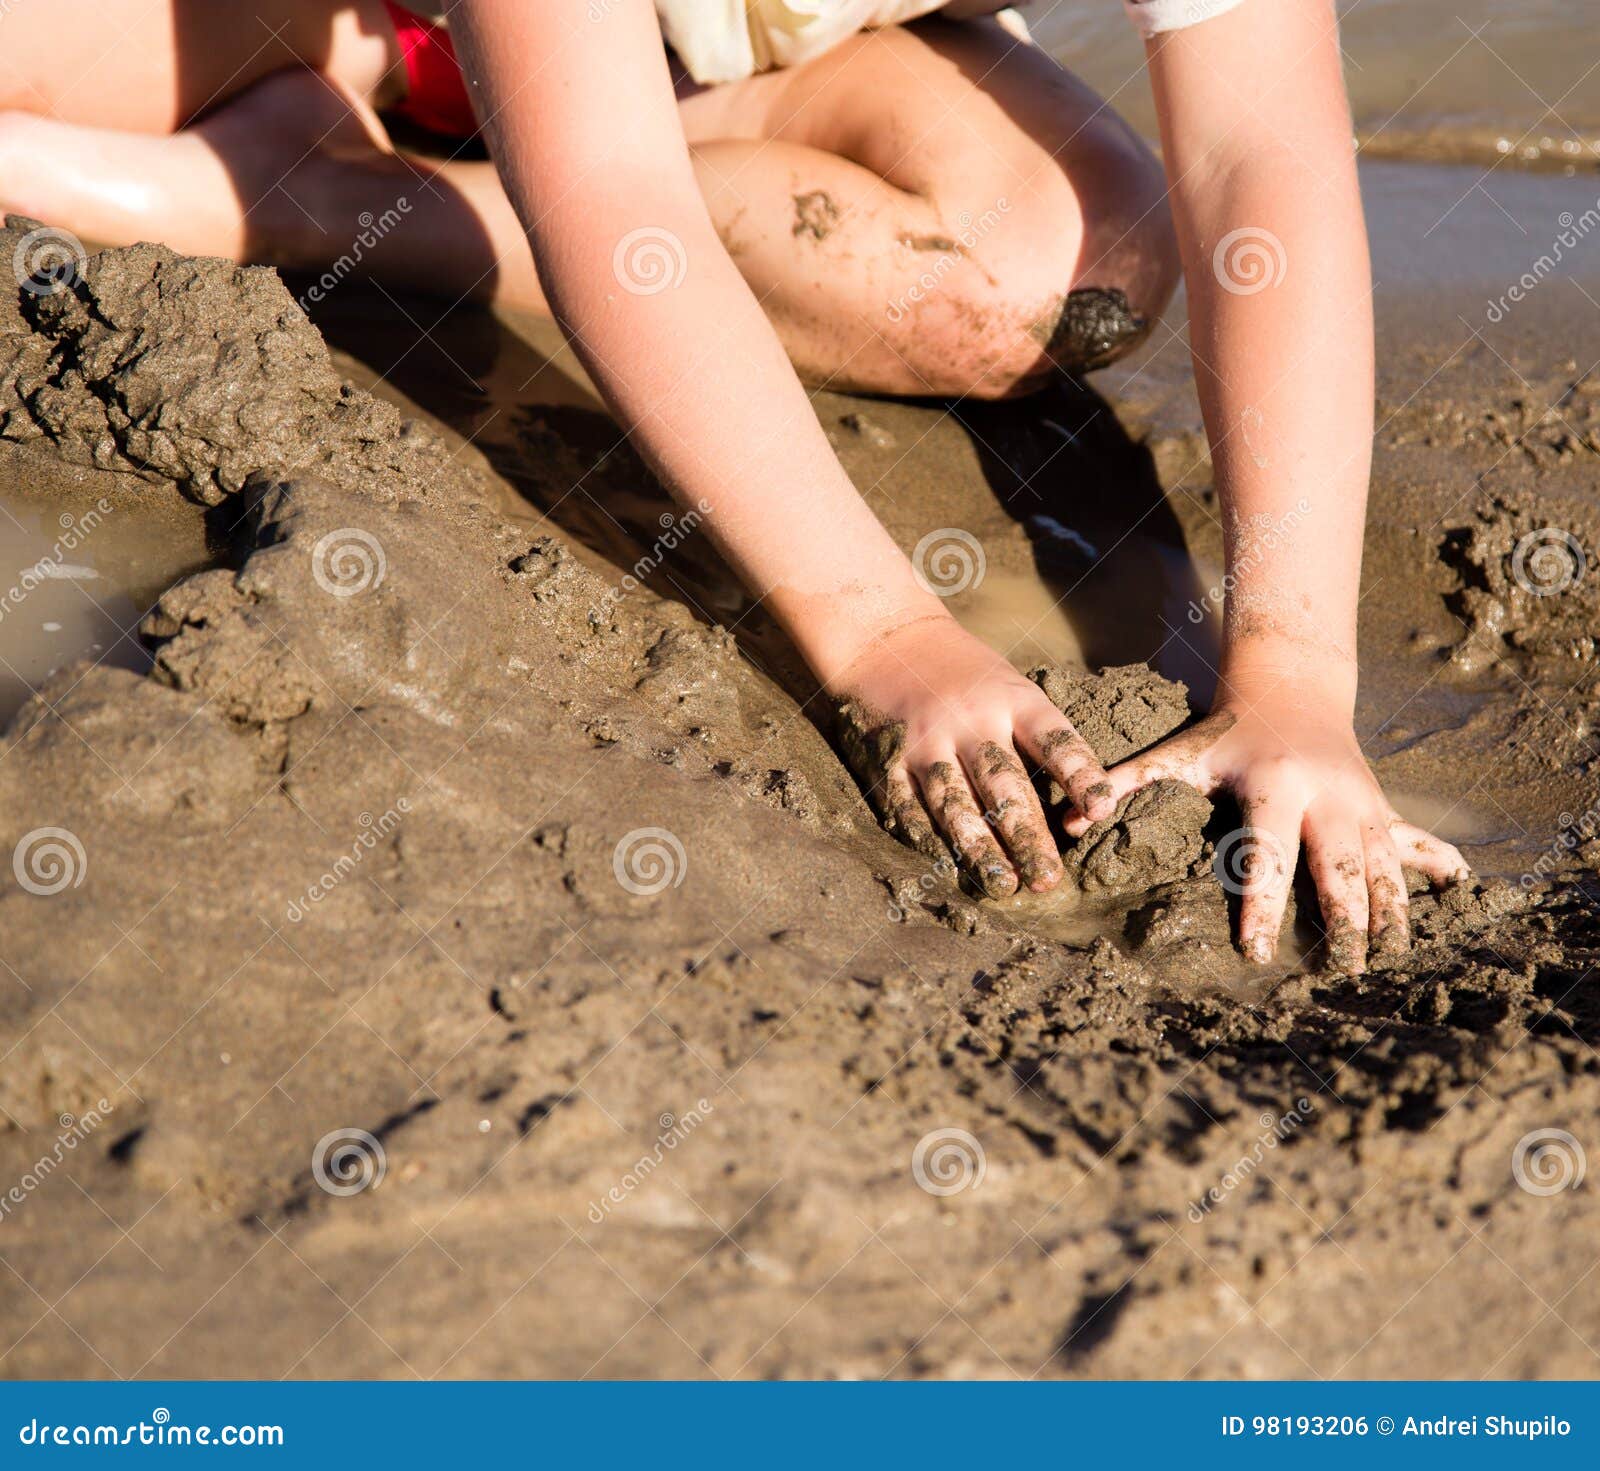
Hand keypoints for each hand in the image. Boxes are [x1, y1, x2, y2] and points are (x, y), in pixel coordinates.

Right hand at [834, 616, 1114, 896]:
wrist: (889, 639)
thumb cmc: (968, 676)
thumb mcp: (1012, 687)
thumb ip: (1038, 738)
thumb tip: (1081, 807)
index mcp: (1012, 699)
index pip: (1054, 740)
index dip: (1079, 775)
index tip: (1101, 810)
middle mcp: (970, 719)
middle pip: (1004, 784)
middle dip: (1028, 835)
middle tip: (1049, 881)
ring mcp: (926, 740)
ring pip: (956, 802)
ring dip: (980, 847)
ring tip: (1003, 884)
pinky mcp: (889, 758)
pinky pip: (907, 804)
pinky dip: (926, 836)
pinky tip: (944, 864)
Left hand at [1063, 683, 1469, 969]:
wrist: (1290, 686)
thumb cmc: (1225, 730)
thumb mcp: (1179, 752)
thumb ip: (1126, 784)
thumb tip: (1069, 821)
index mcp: (1276, 785)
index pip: (1267, 853)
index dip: (1261, 904)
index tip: (1255, 953)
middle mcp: (1329, 795)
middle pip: (1341, 867)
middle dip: (1344, 921)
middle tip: (1340, 972)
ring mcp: (1364, 803)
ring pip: (1385, 866)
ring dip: (1390, 914)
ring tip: (1386, 963)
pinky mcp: (1382, 809)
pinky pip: (1417, 843)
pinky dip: (1438, 869)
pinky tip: (1461, 892)